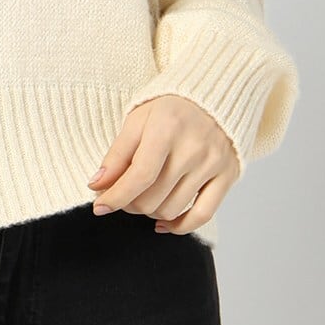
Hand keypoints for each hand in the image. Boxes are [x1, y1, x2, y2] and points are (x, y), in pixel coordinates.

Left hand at [87, 94, 239, 234]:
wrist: (211, 97)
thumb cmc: (169, 110)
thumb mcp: (137, 120)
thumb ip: (117, 154)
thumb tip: (97, 185)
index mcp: (167, 128)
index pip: (140, 176)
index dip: (116, 196)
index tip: (100, 207)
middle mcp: (193, 147)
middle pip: (153, 197)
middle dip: (129, 203)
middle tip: (123, 194)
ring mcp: (213, 164)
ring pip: (172, 209)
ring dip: (150, 212)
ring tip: (143, 198)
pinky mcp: (227, 176)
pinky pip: (203, 216)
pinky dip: (180, 226)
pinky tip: (164, 223)